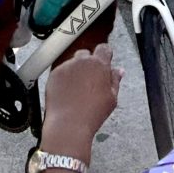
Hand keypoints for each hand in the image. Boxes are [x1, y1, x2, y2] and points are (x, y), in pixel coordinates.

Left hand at [41, 45, 123, 160]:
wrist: (69, 124)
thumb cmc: (92, 114)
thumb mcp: (111, 99)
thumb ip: (115, 80)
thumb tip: (119, 71)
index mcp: (99, 65)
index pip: (104, 48)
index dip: (105, 54)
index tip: (105, 60)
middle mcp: (82, 61)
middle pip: (87, 54)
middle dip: (89, 64)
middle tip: (90, 81)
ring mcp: (67, 66)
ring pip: (73, 63)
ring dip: (76, 70)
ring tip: (77, 90)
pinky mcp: (55, 73)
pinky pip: (61, 71)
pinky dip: (64, 78)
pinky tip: (67, 93)